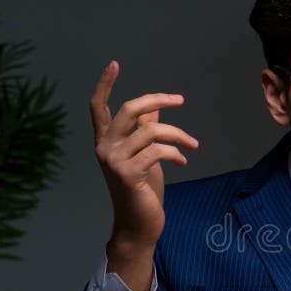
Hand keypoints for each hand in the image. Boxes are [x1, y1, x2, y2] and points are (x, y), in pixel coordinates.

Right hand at [90, 61, 197, 286]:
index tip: (114, 64)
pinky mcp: (128, 173)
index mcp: (105, 142)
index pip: (98, 107)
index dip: (104, 84)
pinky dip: (176, 153)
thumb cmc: (142, 191)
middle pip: (128, 110)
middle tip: (180, 100)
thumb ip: (144, 132)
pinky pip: (158, 151)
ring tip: (193, 144)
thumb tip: (154, 109)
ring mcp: (114, 161)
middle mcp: (104, 149)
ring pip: (151, 131)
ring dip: (178, 135)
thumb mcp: (145, 156)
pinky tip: (183, 161)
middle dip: (157, 101)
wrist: (139, 226)